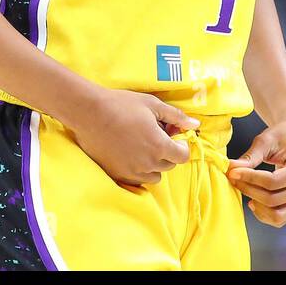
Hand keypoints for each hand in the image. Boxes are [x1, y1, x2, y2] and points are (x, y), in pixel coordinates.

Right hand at [68, 88, 196, 186]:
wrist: (89, 113)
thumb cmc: (122, 105)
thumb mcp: (152, 105)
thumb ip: (177, 117)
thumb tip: (196, 124)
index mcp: (159, 146)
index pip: (183, 156)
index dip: (181, 146)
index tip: (173, 137)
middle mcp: (147, 163)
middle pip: (169, 165)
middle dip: (166, 152)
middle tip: (153, 136)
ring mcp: (132, 172)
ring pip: (154, 176)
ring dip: (153, 164)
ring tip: (140, 146)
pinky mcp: (117, 175)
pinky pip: (136, 180)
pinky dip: (137, 170)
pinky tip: (129, 153)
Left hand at [227, 117, 285, 226]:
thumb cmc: (282, 135)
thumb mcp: (266, 140)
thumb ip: (250, 157)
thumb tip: (229, 169)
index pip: (272, 182)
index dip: (250, 179)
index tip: (232, 172)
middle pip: (273, 200)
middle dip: (249, 190)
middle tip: (233, 178)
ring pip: (277, 215)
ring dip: (256, 205)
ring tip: (243, 188)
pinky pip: (279, 218)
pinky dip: (263, 213)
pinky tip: (253, 200)